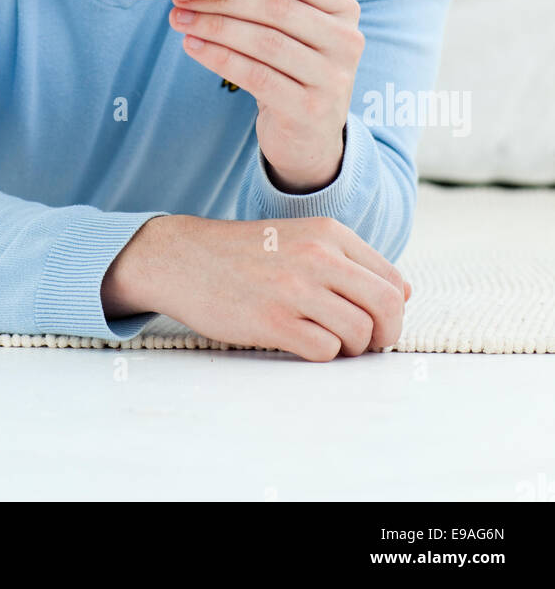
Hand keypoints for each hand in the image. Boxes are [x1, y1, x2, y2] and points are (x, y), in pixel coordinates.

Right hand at [109, 213, 410, 359]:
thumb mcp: (301, 238)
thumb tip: (406, 293)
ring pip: (360, 333)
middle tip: (367, 344)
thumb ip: (350, 261)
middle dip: (386, 335)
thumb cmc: (246, 253)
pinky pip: (326, 351)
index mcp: (328, 233)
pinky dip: (323, 355)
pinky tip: (301, 343)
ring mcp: (295, 289)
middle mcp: (317, 256)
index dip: (394, 311)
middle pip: (387, 307)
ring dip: (351, 349)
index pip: (392, 279)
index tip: (375, 322)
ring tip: (327, 341)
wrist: (182, 258)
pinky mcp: (273, 321)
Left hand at [169, 0, 364, 190]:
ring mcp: (331, 78)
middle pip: (276, 8)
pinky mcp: (308, 109)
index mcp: (343, 10)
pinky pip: (254, 75)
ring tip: (180, 19)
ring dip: (214, 27)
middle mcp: (345, 41)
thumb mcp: (292, 32)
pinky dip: (219, 58)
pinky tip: (193, 46)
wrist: (310, 138)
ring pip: (263, 42)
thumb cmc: (292, 70)